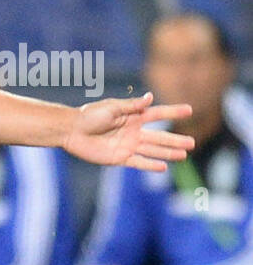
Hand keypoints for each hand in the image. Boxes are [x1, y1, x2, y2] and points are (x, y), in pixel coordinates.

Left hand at [63, 93, 193, 170]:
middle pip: (159, 137)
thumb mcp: (111, 107)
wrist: (71, 131)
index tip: (190, 110)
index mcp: (133, 116)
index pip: (157, 114)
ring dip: (168, 153)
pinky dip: (150, 165)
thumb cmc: (89, 115)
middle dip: (175, 140)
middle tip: (192, 143)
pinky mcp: (119, 157)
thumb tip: (151, 97)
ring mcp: (127, 145)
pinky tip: (163, 167)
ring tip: (184, 155)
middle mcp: (133, 131)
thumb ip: (131, 106)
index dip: (173, 112)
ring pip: (152, 150)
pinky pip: (138, 162)